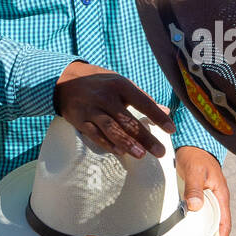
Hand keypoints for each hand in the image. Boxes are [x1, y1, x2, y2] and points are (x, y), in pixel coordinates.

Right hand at [54, 61, 174, 157]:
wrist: (65, 80)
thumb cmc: (101, 83)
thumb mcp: (122, 83)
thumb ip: (143, 98)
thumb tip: (166, 111)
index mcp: (120, 85)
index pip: (143, 102)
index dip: (158, 117)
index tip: (171, 130)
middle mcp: (106, 97)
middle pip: (128, 120)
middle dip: (146, 137)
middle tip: (160, 152)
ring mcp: (91, 109)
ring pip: (111, 129)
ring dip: (127, 143)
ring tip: (142, 155)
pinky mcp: (79, 120)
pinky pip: (95, 135)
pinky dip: (107, 144)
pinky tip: (120, 153)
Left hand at [175, 147, 230, 235]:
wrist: (192, 143)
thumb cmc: (194, 156)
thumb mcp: (193, 171)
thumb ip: (194, 188)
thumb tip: (195, 207)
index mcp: (221, 196)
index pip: (225, 224)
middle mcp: (218, 200)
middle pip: (220, 228)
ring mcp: (210, 200)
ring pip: (211, 223)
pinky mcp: (201, 198)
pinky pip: (203, 217)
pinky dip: (200, 229)